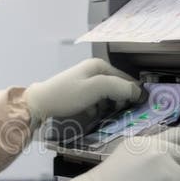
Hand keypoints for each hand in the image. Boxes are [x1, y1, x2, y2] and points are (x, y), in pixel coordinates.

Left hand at [26, 58, 140, 122]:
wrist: (39, 104)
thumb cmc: (67, 95)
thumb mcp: (96, 89)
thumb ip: (119, 88)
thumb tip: (139, 92)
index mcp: (99, 66)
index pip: (126, 79)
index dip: (133, 93)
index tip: (139, 108)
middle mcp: (94, 71)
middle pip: (117, 87)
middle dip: (120, 101)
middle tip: (118, 113)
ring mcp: (86, 81)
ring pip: (108, 96)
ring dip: (108, 106)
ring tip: (102, 114)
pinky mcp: (80, 93)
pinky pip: (97, 101)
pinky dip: (98, 109)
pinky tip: (92, 114)